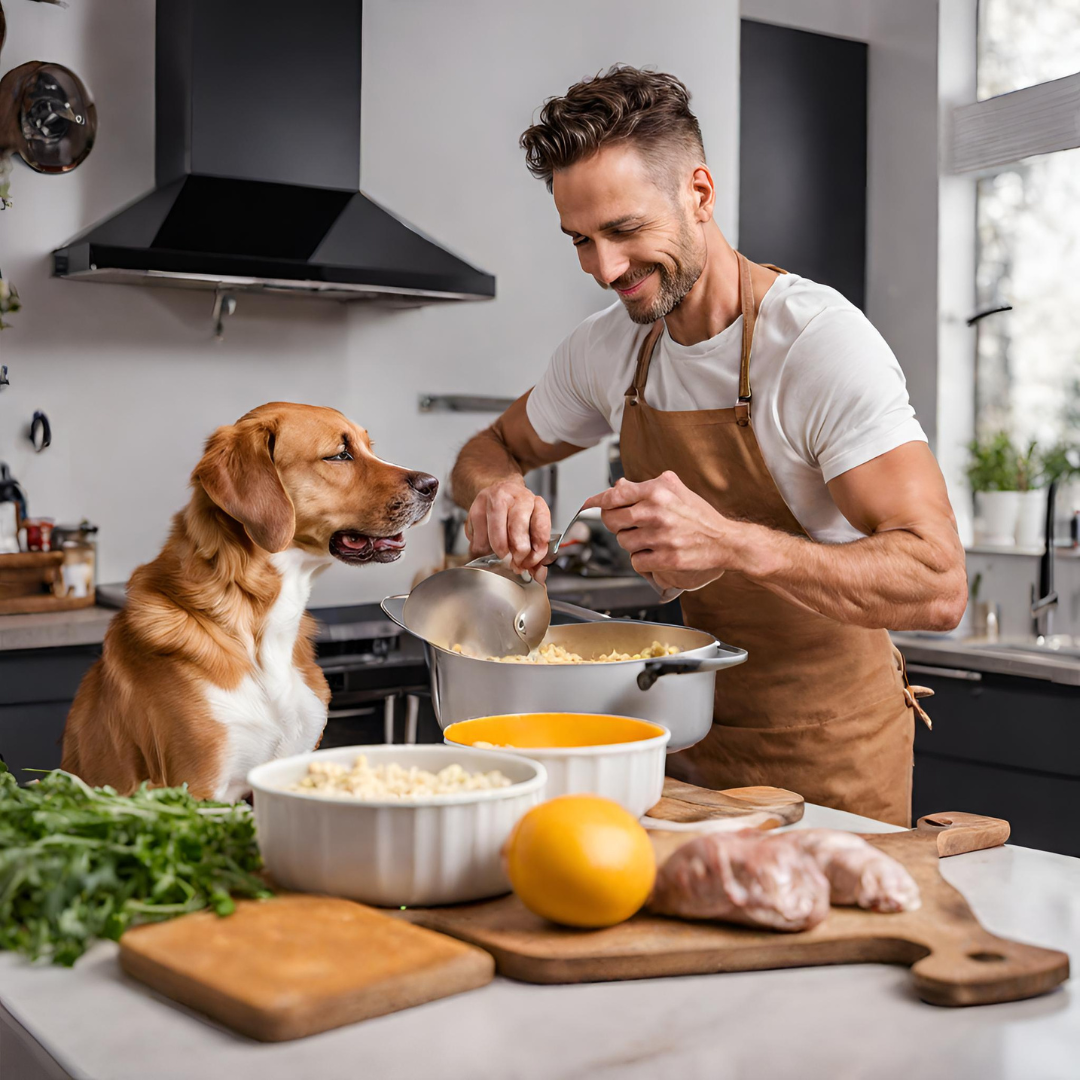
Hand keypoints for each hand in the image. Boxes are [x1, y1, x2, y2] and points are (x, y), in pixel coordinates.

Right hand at [465, 479, 550, 580]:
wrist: (497, 492)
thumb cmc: (518, 513)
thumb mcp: (532, 528)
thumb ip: (537, 552)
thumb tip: (539, 575)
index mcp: (536, 503)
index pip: (540, 526)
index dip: (537, 549)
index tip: (533, 561)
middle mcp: (517, 498)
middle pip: (518, 530)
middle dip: (518, 554)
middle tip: (517, 563)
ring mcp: (495, 501)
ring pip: (497, 537)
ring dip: (500, 553)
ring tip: (503, 554)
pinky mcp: (476, 510)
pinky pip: (480, 540)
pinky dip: (483, 549)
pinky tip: (489, 544)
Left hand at [582, 471, 735, 591]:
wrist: (725, 540)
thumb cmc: (700, 515)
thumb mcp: (676, 490)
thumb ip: (646, 486)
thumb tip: (619, 485)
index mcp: (657, 492)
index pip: (614, 496)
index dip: (596, 501)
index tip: (588, 504)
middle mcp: (656, 512)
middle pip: (612, 521)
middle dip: (615, 524)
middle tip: (627, 525)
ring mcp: (660, 537)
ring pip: (623, 542)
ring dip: (631, 543)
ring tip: (649, 539)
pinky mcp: (666, 558)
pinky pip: (636, 561)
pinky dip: (641, 560)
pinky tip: (654, 553)